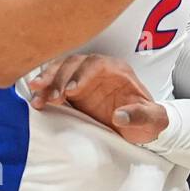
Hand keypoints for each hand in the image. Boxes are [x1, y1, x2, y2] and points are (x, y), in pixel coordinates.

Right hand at [26, 54, 167, 144]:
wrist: (141, 127)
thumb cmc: (148, 120)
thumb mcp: (153, 120)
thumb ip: (142, 116)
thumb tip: (120, 116)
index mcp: (118, 71)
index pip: (97, 63)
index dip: (82, 73)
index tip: (72, 90)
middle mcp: (98, 71)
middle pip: (74, 64)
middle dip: (60, 76)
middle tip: (51, 96)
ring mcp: (83, 79)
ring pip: (61, 71)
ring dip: (47, 81)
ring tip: (37, 95)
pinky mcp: (73, 92)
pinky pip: (55, 86)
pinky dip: (45, 92)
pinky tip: (36, 101)